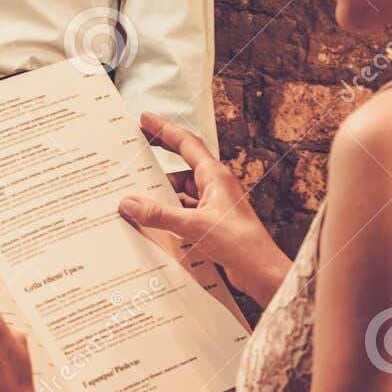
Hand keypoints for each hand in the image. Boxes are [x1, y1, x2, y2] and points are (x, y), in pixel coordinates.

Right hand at [118, 112, 289, 307]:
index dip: (164, 129)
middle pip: (182, 166)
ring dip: (162, 194)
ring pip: (181, 192)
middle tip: (136, 150)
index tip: (145, 119)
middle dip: (159, 159)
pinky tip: (154, 222)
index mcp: (215, 176)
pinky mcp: (212, 224)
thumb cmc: (241, 243)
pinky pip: (185, 211)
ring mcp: (214, 205)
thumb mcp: (195, 226)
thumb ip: (160, 214)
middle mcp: (215, 186)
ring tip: (136, 197)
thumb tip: (129, 203)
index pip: (186, 144)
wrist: (262, 271)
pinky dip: (169, 214)